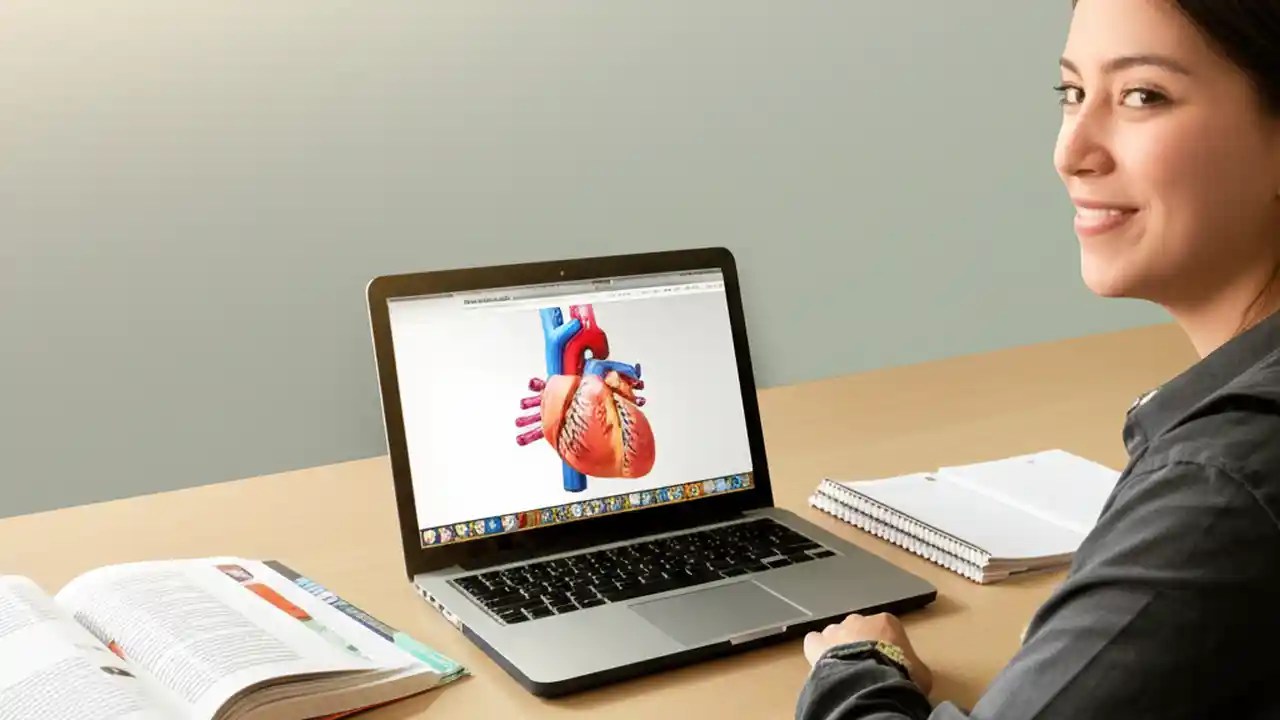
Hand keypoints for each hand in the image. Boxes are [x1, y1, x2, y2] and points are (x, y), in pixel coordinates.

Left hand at [803, 612, 932, 695]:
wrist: (871, 681)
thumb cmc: (900, 674)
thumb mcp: (920, 671)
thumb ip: (913, 663)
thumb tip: (913, 670)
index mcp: (886, 621)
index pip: (885, 629)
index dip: (885, 646)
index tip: (886, 660)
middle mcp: (859, 620)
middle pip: (858, 629)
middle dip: (860, 643)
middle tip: (864, 665)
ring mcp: (836, 630)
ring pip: (835, 634)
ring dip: (838, 647)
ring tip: (844, 668)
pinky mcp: (817, 643)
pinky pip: (814, 641)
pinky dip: (817, 650)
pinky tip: (822, 663)